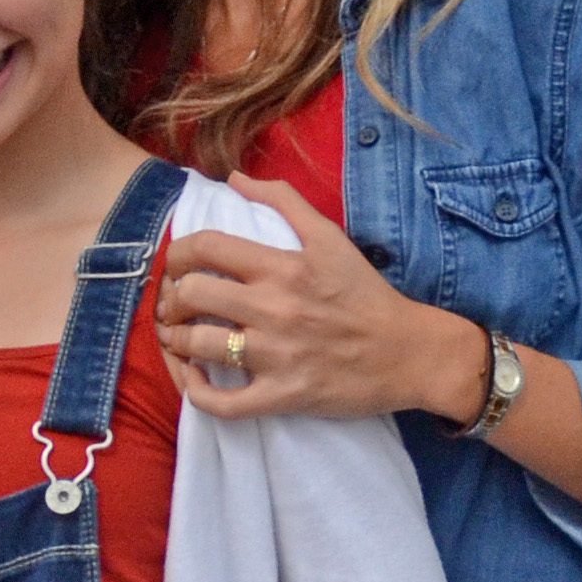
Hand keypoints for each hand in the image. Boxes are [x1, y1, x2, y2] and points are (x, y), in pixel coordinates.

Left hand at [156, 173, 486, 423]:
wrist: (411, 353)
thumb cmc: (366, 294)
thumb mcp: (331, 238)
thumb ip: (283, 201)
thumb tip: (235, 178)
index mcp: (284, 266)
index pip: (206, 248)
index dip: (177, 254)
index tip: (177, 266)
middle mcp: (276, 308)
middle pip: (191, 296)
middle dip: (170, 299)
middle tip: (174, 305)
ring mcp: (278, 355)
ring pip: (197, 346)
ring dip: (176, 342)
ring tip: (179, 338)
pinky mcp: (284, 396)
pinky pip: (222, 403)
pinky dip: (197, 392)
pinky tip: (196, 378)